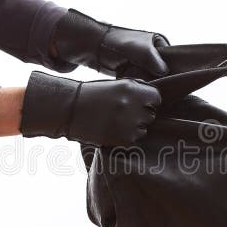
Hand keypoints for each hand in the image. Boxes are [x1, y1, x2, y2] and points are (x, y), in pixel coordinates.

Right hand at [19, 71, 160, 145]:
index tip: (139, 103)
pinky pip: (133, 140)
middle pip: (151, 115)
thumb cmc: (92, 95)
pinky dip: (125, 138)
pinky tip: (111, 130)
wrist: (70, 110)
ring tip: (115, 122)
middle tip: (122, 113)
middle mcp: (133, 107)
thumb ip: (137, 90)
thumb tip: (154, 98)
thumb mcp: (116, 85)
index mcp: (132, 90)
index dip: (149, 101)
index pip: (156, 98)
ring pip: (143, 129)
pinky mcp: (124, 140)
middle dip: (140, 115)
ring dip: (133, 128)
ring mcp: (129, 125)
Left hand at [52, 9, 169, 78]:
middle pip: (163, 72)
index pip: (174, 60)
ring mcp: (142, 63)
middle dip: (159, 79)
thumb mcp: (140, 50)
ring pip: (152, 79)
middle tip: (154, 86)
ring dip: (148, 84)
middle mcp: (153, 53)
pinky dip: (139, 86)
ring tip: (143, 88)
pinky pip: (140, 83)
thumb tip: (166, 73)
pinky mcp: (132, 72)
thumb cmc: (118, 43)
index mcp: (159, 42)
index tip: (170, 82)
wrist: (93, 46)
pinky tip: (137, 90)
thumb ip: (154, 60)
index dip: (173, 71)